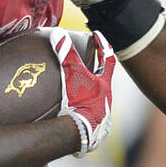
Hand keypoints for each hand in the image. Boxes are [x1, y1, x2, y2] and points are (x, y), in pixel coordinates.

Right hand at [52, 29, 114, 155]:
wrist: (82, 132)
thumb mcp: (72, 74)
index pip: (108, 59)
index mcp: (104, 85)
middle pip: (104, 81)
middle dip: (96, 71)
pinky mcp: (94, 128)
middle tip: (89, 62)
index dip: (102, 45)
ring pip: (98, 100)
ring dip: (89, 93)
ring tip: (78, 90)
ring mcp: (102, 115)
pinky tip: (74, 114)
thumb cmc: (80, 101)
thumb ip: (65, 54)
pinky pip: (90, 116)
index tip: (96, 35)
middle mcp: (107, 99)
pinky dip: (83, 111)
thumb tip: (57, 33)